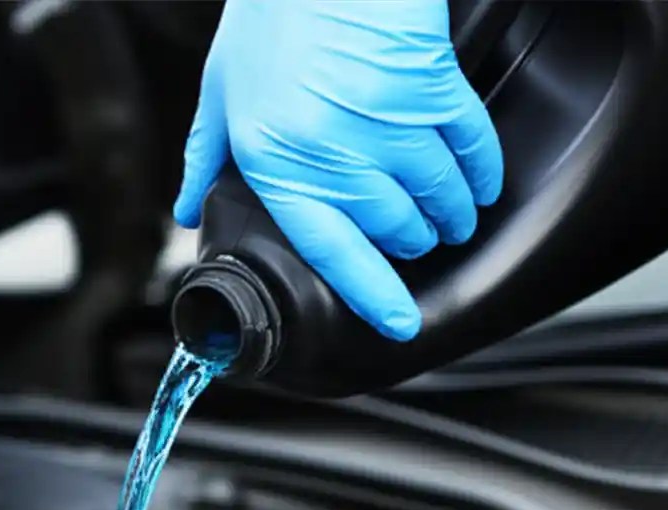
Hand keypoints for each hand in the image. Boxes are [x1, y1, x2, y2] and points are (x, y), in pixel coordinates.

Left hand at [175, 0, 502, 340]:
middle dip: (407, 243)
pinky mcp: (435, 90)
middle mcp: (338, 153)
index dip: (371, 294)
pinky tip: (477, 185)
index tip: (398, 322)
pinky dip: (480, 176)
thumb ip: (203, 158)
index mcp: (279, 161)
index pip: (332, 249)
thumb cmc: (267, 18)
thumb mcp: (218, 91)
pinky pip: (472, 152)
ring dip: (449, 217)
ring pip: (439, 198)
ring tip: (448, 219)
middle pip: (394, 229)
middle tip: (411, 240)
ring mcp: (392, 124)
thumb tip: (187, 209)